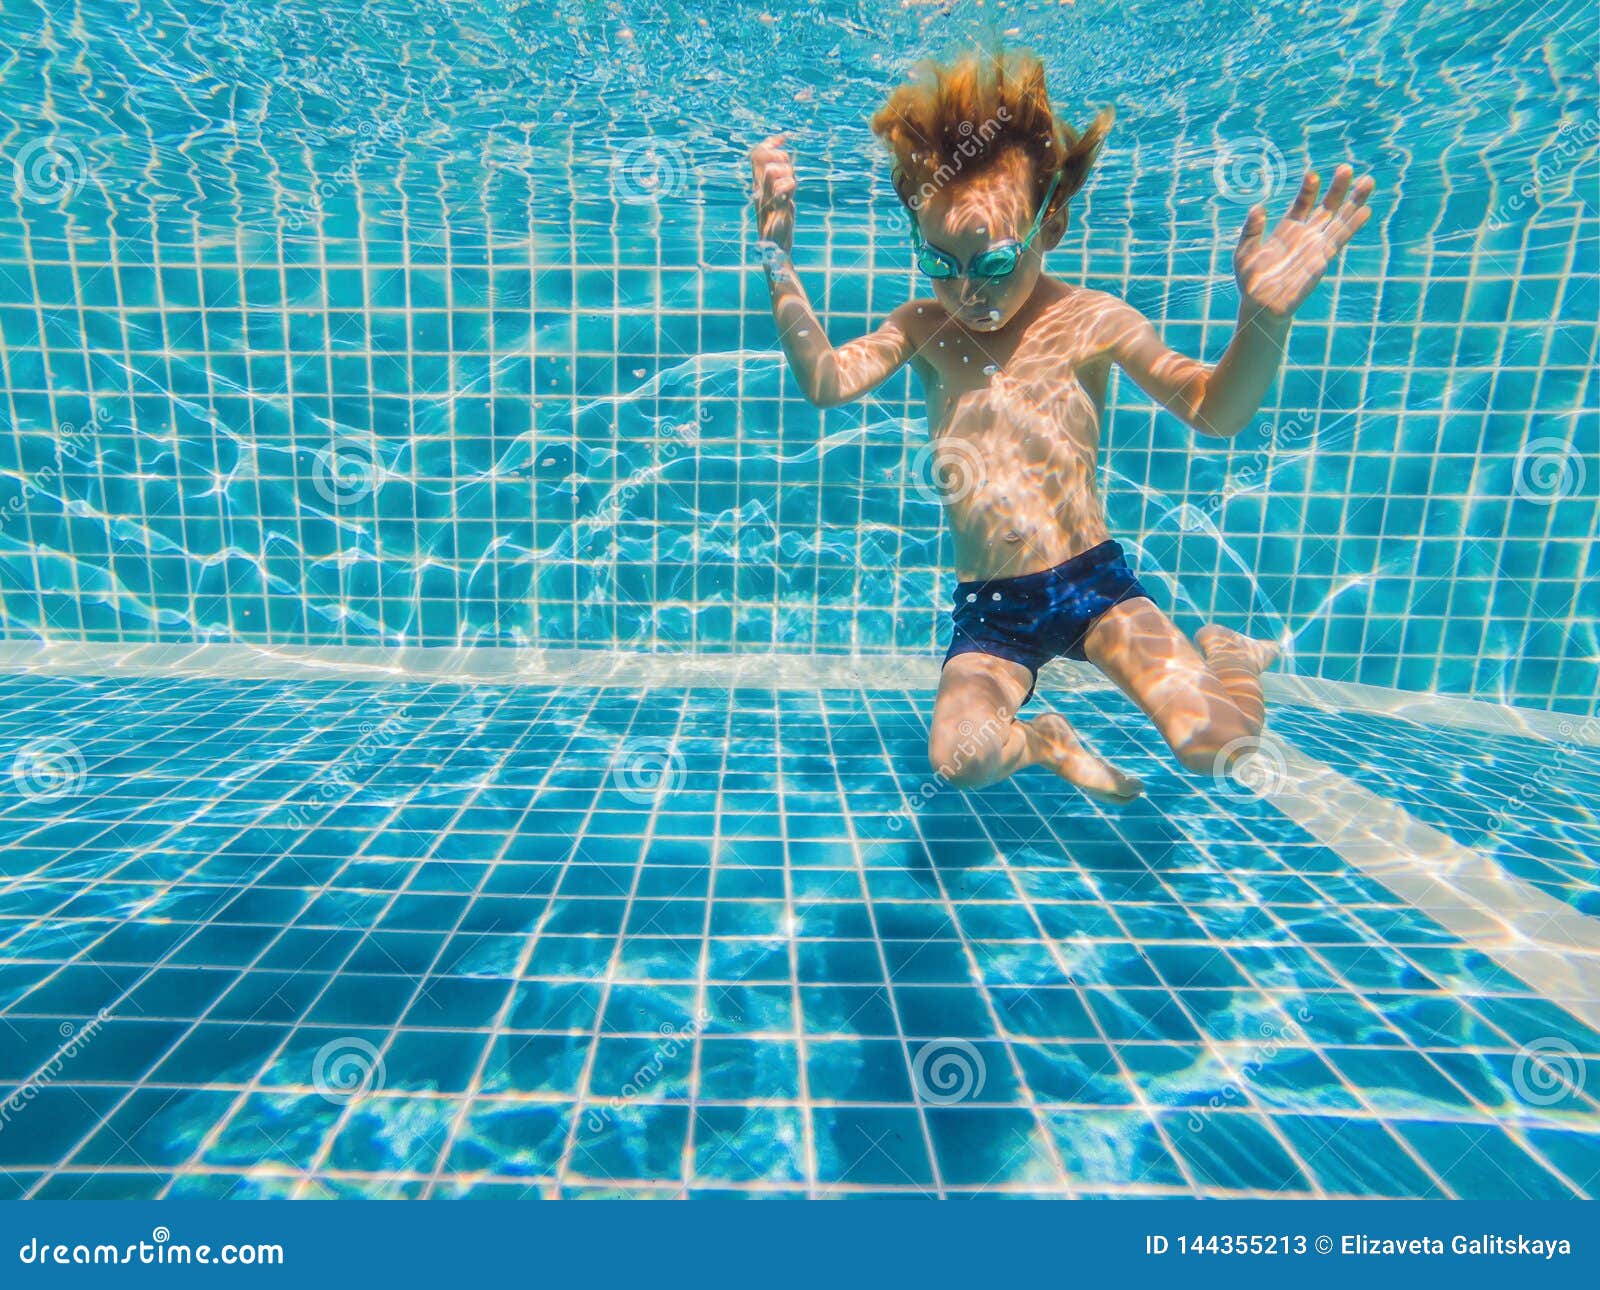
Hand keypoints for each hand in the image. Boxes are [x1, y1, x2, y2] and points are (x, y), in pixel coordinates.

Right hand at [750, 134, 795, 253]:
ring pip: (772, 170)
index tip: (783, 138)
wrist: (775, 249)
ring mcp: (766, 198)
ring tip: (790, 187)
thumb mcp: (779, 197)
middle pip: (762, 158)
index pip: (757, 154)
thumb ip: (780, 179)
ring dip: (786, 173)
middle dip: (779, 157)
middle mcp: (759, 189)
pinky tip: (791, 198)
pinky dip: (791, 186)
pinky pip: (783, 187)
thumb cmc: (778, 223)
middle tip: (788, 171)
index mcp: (758, 185)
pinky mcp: (776, 208)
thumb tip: (783, 159)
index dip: (770, 142)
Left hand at [1234, 164, 1374, 320]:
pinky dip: (1351, 226)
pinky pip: (1339, 241)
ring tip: (1368, 182)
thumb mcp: (1244, 251)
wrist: (1260, 307)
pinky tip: (1365, 212)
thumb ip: (1251, 230)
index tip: (1312, 176)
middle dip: (1338, 189)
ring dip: (1354, 203)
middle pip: (1326, 208)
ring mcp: (1316, 247)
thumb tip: (1257, 208)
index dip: (1308, 191)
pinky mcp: (1322, 260)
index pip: (1302, 204)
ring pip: (1339, 220)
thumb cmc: (1251, 280)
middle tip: (1347, 168)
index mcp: (1288, 229)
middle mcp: (1306, 235)